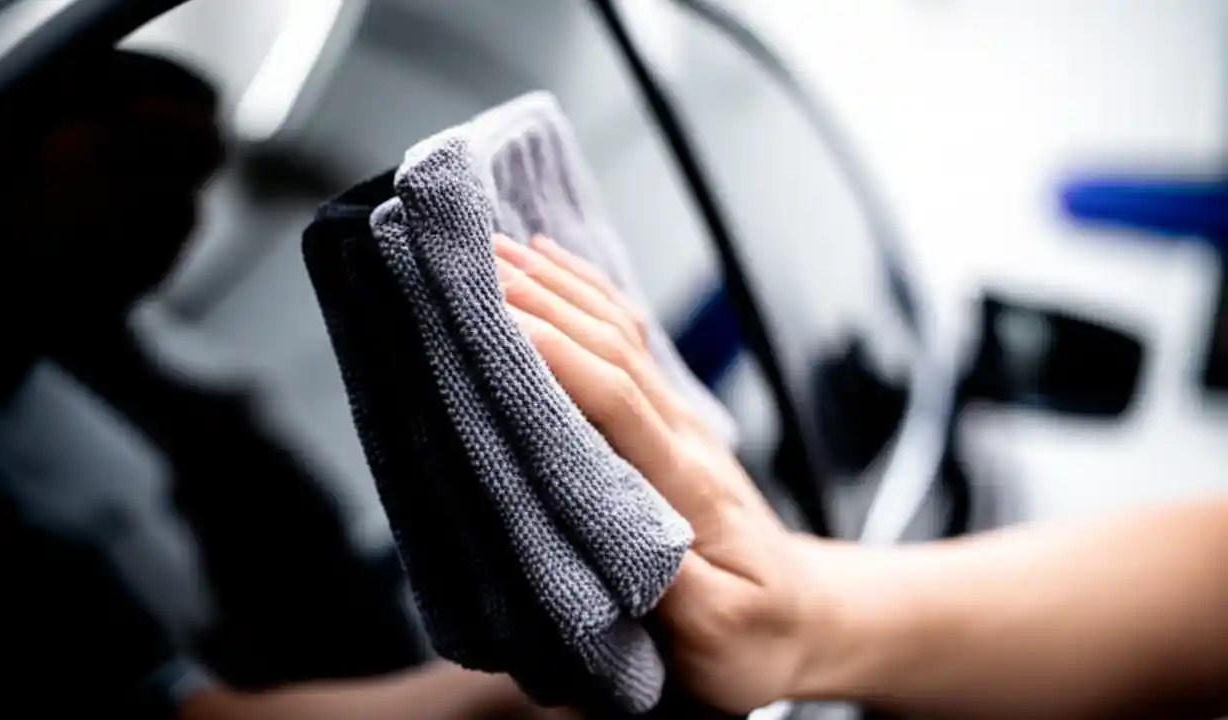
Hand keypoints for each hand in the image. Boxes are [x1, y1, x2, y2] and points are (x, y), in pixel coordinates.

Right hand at [494, 235, 822, 712]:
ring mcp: (677, 425)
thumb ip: (667, 583)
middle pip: (608, 346)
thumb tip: (607, 530)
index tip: (488, 315)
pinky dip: (585, 292)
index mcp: (686, 489)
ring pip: (616, 333)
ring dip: (554, 284)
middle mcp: (681, 439)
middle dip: (535, 298)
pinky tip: (549, 262)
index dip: (551, 353)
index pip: (613, 400)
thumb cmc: (755, 641)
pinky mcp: (668, 424)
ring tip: (489, 245)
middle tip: (464, 259)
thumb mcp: (717, 637)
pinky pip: (627, 341)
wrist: (808, 621)